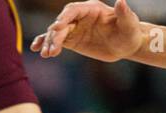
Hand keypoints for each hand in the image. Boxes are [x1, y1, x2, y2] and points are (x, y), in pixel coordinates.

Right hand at [31, 0, 145, 61]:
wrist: (125, 45)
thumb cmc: (129, 32)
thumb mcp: (129, 23)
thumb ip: (124, 13)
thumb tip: (121, 1)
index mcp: (91, 8)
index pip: (72, 10)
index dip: (63, 18)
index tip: (56, 28)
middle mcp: (80, 17)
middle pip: (62, 23)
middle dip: (55, 35)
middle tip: (52, 50)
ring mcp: (74, 28)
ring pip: (56, 33)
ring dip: (49, 42)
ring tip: (46, 55)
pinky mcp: (71, 40)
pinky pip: (55, 40)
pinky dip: (45, 43)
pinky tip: (36, 48)